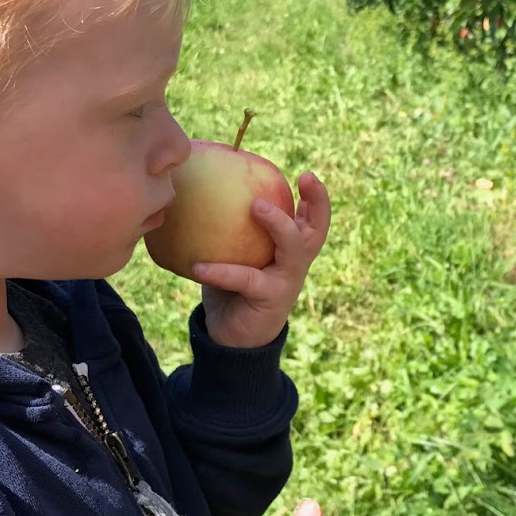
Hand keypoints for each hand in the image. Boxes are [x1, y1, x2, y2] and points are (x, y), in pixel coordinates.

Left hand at [195, 171, 328, 348]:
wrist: (234, 339)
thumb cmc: (232, 289)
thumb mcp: (236, 255)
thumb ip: (229, 230)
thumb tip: (198, 191)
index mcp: (291, 252)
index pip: (313, 221)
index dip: (317, 199)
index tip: (308, 176)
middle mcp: (295, 265)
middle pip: (316, 231)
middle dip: (318, 203)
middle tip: (306, 178)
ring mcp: (286, 282)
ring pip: (294, 249)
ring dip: (279, 225)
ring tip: (256, 206)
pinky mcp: (269, 300)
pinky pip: (246, 279)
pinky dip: (221, 271)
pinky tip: (197, 266)